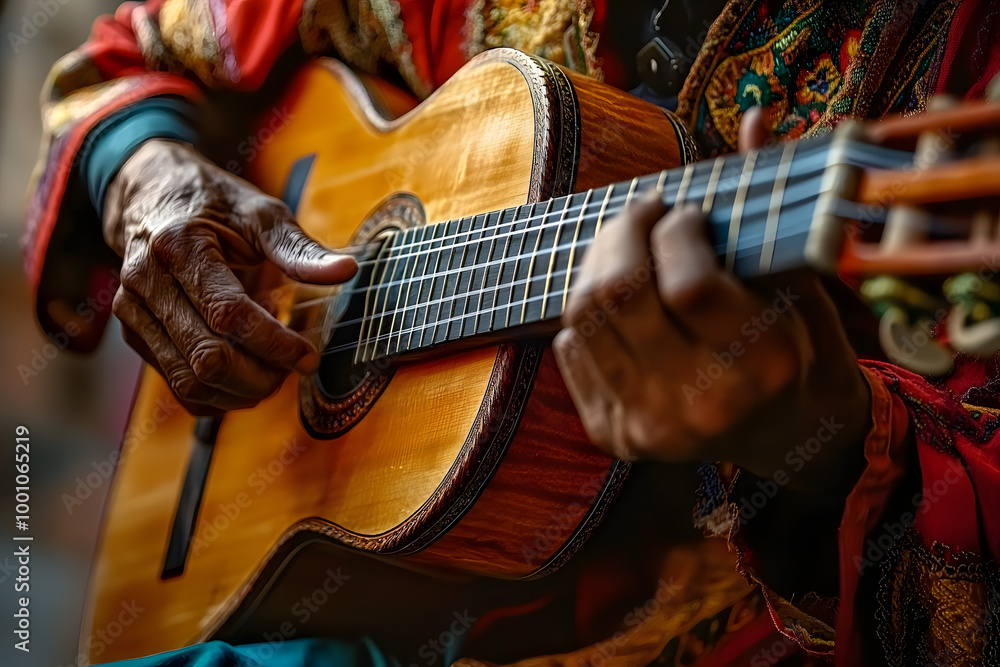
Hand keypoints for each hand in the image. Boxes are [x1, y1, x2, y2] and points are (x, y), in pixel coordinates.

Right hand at [103, 139, 357, 414]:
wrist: (152, 195)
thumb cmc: (214, 204)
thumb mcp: (260, 214)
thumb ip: (300, 248)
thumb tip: (347, 270)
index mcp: (180, 246)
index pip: (228, 314)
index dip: (274, 344)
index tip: (309, 355)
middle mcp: (147, 281)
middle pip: (207, 357)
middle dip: (261, 375)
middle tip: (293, 367)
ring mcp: (133, 311)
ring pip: (189, 379)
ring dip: (240, 390)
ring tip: (272, 372)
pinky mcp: (134, 332)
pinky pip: (175, 384)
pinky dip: (217, 395)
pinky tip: (244, 378)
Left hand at [553, 109, 869, 491]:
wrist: (787, 431)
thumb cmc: (797, 340)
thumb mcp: (798, 276)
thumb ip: (770, 197)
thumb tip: (755, 117)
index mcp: (761, 362)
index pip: (685, 281)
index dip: (675, 229)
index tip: (687, 213)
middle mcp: (701, 403)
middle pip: (619, 294)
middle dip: (624, 229)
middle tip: (645, 211)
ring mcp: (651, 427)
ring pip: (583, 316)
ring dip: (598, 263)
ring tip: (627, 247)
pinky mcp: (614, 436)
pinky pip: (570, 349)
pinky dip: (586, 312)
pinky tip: (619, 303)